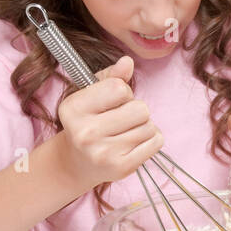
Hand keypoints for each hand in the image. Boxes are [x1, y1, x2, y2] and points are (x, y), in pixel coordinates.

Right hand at [56, 54, 163, 191]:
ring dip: (143, 126)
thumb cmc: (88, 121)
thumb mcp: (91, 95)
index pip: (119, 88)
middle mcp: (85, 133)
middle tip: (121, 119)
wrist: (78, 162)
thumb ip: (110, 76)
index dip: (123, 91)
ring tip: (126, 131)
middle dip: (136, 110)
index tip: (112, 102)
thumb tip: (127, 62)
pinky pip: (156, 142)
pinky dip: (151, 140)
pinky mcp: (121, 168)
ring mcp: (103, 153)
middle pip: (140, 109)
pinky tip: (135, 143)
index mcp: (73, 108)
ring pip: (149, 126)